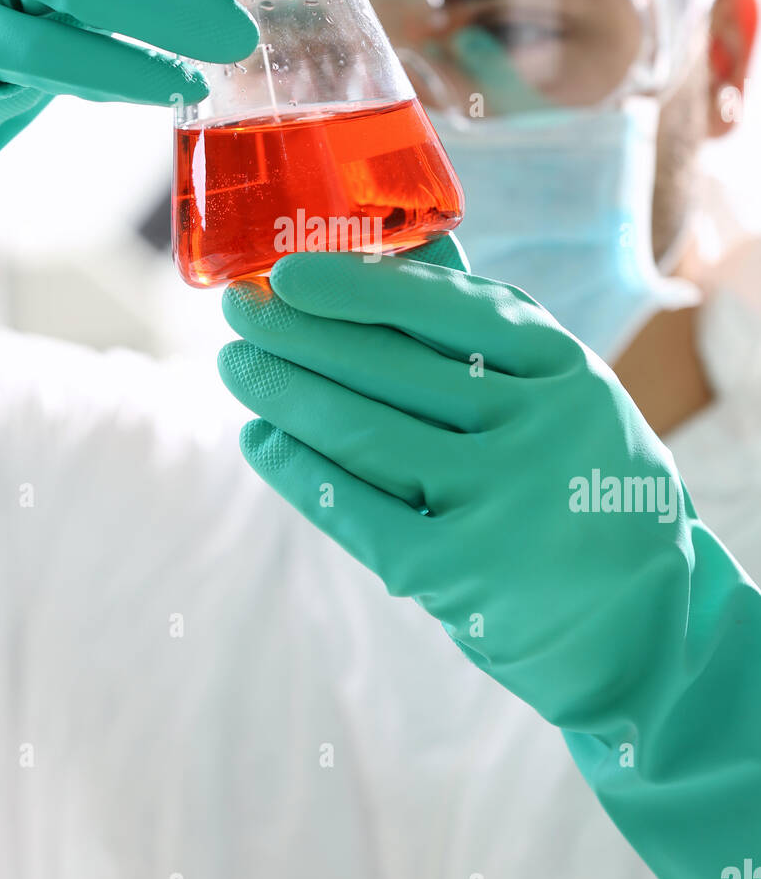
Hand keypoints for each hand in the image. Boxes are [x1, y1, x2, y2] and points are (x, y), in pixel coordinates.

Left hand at [218, 237, 760, 878]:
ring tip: (237, 365)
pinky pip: (357, 509)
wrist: (642, 630)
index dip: (359, 287)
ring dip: (284, 392)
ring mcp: (499, 507)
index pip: (448, 311)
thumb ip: (493, 332)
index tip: (289, 270)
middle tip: (239, 311)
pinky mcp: (457, 576)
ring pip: (363, 432)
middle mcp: (538, 433)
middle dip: (297, 333)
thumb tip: (412, 249)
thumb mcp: (569, 398)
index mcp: (568, 373)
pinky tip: (260, 438)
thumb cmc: (584, 483)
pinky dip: (297, 470)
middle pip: (390, 368)